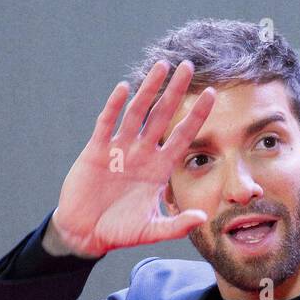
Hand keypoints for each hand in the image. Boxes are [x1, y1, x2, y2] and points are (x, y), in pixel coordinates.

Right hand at [49, 59, 216, 257]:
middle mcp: (142, 153)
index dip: (196, 116)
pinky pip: (107, 123)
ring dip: (148, 89)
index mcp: (158, 169)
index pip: (182, 137)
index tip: (213, 95)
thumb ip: (176, 226)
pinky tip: (125, 88)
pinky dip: (115, 106)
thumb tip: (203, 218)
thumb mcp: (151, 231)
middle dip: (175, 91)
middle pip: (162, 116)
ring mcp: (119, 149)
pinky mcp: (96, 150)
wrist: (86, 233)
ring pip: (137, 113)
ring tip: (161, 66)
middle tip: (188, 65)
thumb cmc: (119, 231)